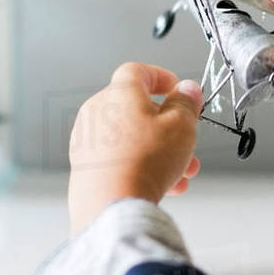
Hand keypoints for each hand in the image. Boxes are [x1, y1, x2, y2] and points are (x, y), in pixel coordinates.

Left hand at [67, 63, 201, 235]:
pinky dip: (142, 164)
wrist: (111, 203)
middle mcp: (98, 110)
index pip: (139, 71)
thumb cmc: (143, 162)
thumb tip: (187, 89)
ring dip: (160, 150)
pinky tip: (164, 184)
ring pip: (132, 137)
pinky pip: (120, 157)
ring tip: (183, 171)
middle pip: (138, 109)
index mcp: (119, 92)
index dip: (162, 78)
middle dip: (168, 126)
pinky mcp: (85, 164)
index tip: (178, 90)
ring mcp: (88, 138)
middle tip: (187, 140)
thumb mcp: (182, 126)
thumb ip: (186, 103)